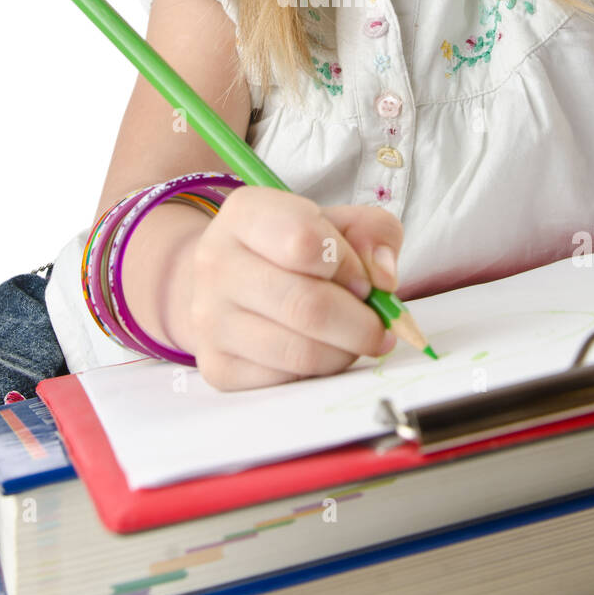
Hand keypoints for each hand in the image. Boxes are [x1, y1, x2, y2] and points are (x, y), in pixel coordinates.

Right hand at [165, 185, 403, 390]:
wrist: (226, 283)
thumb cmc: (290, 250)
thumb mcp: (335, 222)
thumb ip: (374, 232)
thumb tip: (384, 279)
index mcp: (245, 213)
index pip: (306, 241)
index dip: (351, 265)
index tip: (365, 280)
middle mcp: (216, 262)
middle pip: (308, 305)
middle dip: (362, 323)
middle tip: (379, 324)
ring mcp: (209, 318)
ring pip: (301, 352)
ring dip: (346, 351)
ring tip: (354, 338)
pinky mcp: (217, 366)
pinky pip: (287, 381)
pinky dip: (319, 372)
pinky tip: (321, 351)